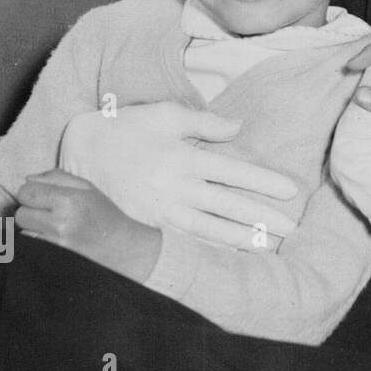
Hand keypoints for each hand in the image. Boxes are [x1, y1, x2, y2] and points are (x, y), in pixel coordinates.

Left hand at [16, 169, 161, 282]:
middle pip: (20, 214)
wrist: (123, 247)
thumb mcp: (87, 188)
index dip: (32, 192)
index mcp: (69, 200)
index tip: (43, 196)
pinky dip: (38, 241)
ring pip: (23, 232)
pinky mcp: (53, 258)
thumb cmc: (105, 214)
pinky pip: (31, 246)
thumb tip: (28, 179)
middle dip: (30, 211)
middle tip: (48, 213)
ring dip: (33, 228)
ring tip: (53, 227)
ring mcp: (56, 243)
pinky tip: (53, 239)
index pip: (26, 192)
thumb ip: (56, 177)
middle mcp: (60, 222)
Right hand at [59, 102, 297, 249]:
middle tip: (292, 229)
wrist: (78, 152)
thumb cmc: (127, 129)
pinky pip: (184, 241)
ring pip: (209, 229)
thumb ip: (204, 123)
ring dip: (241, 239)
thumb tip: (239, 127)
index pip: (234, 172)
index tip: (291, 192)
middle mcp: (175, 187)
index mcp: (184, 158)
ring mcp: (160, 211)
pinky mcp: (146, 226)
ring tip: (269, 246)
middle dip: (261, 218)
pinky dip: (209, 250)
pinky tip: (230, 255)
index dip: (264, 182)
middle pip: (227, 205)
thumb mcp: (165, 115)